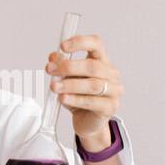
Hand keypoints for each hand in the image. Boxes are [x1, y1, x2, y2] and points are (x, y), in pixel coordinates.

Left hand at [47, 34, 122, 149]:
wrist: (86, 122)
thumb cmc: (79, 97)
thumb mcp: (67, 80)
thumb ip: (61, 68)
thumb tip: (53, 57)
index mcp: (102, 62)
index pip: (96, 44)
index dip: (80, 42)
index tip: (62, 46)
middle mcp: (111, 74)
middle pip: (92, 66)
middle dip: (68, 67)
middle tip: (50, 70)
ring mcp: (113, 91)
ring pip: (93, 84)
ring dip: (70, 85)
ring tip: (54, 87)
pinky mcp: (110, 107)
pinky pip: (92, 102)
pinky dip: (76, 99)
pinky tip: (63, 98)